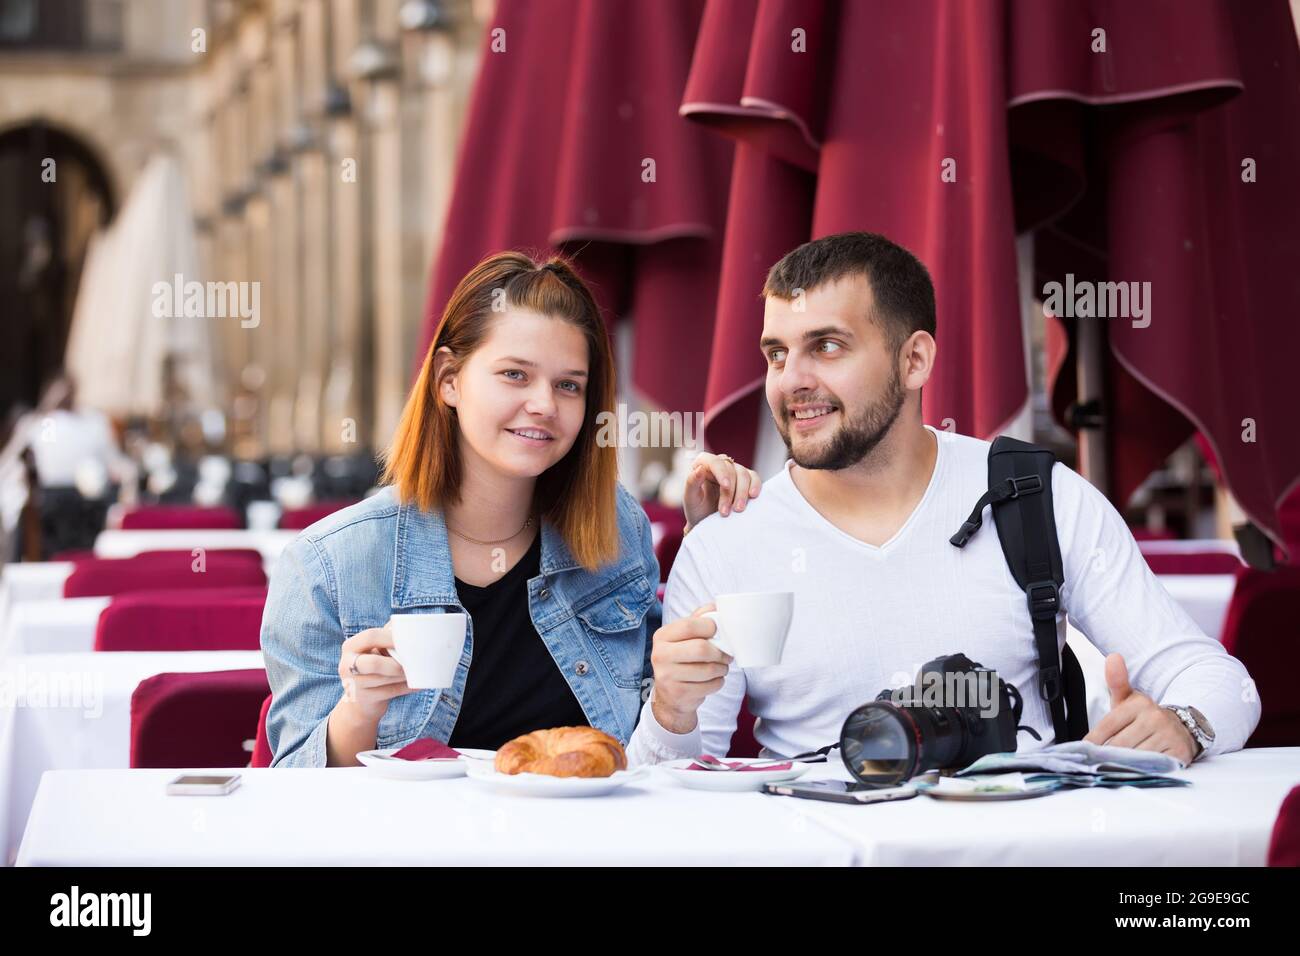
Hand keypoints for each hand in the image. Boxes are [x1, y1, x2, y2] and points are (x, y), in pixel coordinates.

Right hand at [337, 624, 415, 720]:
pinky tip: (416, 684)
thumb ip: (387, 638)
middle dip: (396, 664)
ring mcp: (352, 684)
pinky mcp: (363, 699)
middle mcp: (346, 665)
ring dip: (403, 676)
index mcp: (350, 646)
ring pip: (383, 679)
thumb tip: (409, 627)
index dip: (391, 638)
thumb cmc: (374, 666)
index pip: (370, 636)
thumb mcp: (375, 650)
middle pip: (374, 663)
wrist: (361, 700)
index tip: (408, 640)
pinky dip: (406, 687)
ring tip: (416, 672)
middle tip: (410, 663)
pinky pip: (390, 692)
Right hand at [649, 603, 732, 733]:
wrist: (669, 696)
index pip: (690, 625)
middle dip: (720, 652)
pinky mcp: (678, 693)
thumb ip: (699, 619)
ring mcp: (666, 676)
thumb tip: (717, 606)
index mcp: (662, 636)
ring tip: (721, 667)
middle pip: (701, 648)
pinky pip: (710, 685)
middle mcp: (660, 655)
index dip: (710, 627)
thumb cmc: (681, 660)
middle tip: (726, 655)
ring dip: (722, 668)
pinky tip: (713, 680)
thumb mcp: (684, 637)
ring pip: (709, 669)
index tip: (718, 633)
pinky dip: (718, 682)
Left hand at [682, 452, 760, 528]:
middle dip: (730, 492)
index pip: (714, 462)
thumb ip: (692, 482)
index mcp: (703, 464)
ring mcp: (734, 472)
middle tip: (726, 512)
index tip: (725, 486)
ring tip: (738, 510)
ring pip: (744, 474)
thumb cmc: (696, 510)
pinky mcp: (745, 480)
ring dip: (742, 493)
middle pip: (731, 470)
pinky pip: (754, 478)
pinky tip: (753, 496)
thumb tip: (700, 468)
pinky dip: (755, 486)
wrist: (707, 523)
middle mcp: (720, 465)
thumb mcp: (690, 499)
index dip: (721, 472)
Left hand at [1082, 654, 1197, 764]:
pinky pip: (1152, 767)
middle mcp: (1155, 717)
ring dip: (1123, 765)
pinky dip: (1142, 771)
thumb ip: (1116, 681)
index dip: (1094, 741)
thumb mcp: (1129, 700)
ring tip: (1116, 767)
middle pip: (1118, 744)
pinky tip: (1136, 770)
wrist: (1182, 729)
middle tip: (1098, 763)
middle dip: (1107, 755)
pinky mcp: (1178, 753)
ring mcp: (1168, 736)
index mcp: (1139, 704)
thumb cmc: (1145, 718)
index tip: (1085, 751)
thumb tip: (1113, 657)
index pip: (1107, 726)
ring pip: (1134, 757)